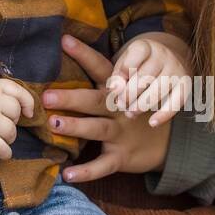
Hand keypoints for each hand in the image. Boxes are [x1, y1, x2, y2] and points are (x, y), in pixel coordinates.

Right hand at [0, 75, 34, 158]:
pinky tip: (1, 152)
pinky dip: (6, 153)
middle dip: (12, 121)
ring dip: (8, 138)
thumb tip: (10, 98)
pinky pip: (3, 149)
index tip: (28, 112)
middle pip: (15, 114)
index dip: (27, 103)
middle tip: (2, 125)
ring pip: (12, 133)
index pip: (19, 92)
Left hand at [40, 35, 173, 183]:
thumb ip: (100, 78)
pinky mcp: (122, 157)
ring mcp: (121, 133)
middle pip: (95, 100)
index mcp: (117, 90)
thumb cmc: (132, 110)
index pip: (100, 68)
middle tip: (47, 96)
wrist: (168, 142)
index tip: (64, 40)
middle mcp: (119, 109)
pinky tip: (67, 174)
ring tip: (54, 125)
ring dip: (76, 127)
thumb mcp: (123, 92)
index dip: (83, 54)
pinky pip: (103, 166)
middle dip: (71, 98)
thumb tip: (64, 50)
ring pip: (98, 129)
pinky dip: (86, 172)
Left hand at [107, 33, 192, 126]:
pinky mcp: (186, 84)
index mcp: (146, 46)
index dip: (123, 71)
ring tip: (130, 114)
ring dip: (142, 106)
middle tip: (121, 105)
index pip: (135, 55)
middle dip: (129, 95)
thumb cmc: (139, 65)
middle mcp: (164, 55)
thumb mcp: (125, 63)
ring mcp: (177, 69)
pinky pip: (176, 102)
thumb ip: (118, 75)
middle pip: (144, 77)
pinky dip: (164, 115)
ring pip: (158, 92)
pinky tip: (152, 123)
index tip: (115, 88)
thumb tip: (114, 90)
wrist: (167, 61)